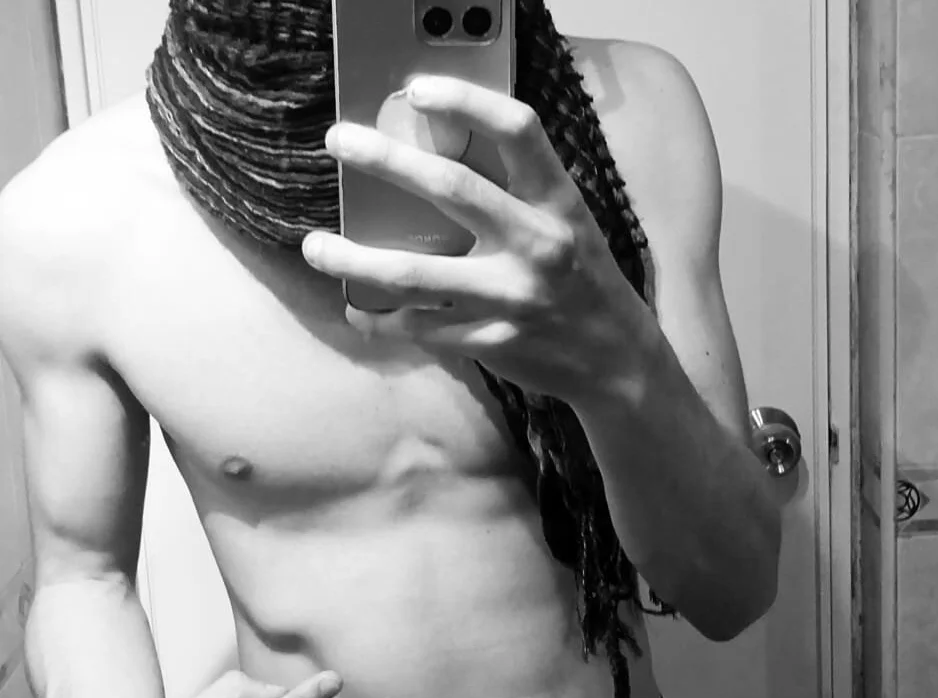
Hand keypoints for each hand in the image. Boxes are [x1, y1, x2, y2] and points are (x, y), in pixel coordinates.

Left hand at [303, 75, 649, 403]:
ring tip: (313, 247)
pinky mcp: (492, 341)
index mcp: (558, 204)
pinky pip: (418, 328)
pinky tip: (359, 312)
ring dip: (352, 260)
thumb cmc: (584, 282)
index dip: (466, 99)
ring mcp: (511, 297)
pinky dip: (379, 321)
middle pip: (450, 188)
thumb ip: (518, 196)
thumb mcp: (568, 225)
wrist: (617, 360)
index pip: (518, 130)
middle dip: (383, 158)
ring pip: (411, 275)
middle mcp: (537, 244)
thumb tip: (437, 161)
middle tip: (337, 140)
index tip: (416, 89)